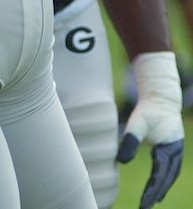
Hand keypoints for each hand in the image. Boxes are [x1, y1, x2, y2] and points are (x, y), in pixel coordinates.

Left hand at [117, 52, 183, 208]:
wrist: (160, 98)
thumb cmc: (148, 110)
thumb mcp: (137, 123)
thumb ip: (130, 140)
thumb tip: (120, 161)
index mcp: (168, 149)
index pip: (159, 176)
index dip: (151, 191)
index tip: (143, 204)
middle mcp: (175, 153)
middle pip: (166, 179)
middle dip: (156, 194)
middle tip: (144, 208)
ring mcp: (175, 152)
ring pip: (169, 177)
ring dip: (161, 190)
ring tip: (151, 203)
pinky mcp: (172, 150)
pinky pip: (169, 170)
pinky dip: (164, 181)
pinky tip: (157, 190)